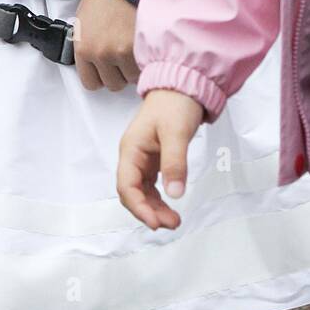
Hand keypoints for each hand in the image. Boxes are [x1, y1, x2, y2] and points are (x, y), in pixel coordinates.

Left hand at [71, 0, 138, 90]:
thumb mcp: (85, 20)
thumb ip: (88, 45)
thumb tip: (93, 62)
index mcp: (82, 47)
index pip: (90, 83)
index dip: (102, 76)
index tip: (108, 70)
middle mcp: (99, 53)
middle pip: (112, 84)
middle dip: (120, 73)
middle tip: (124, 58)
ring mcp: (120, 53)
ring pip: (131, 78)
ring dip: (134, 67)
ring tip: (135, 48)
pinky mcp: (139, 49)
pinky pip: (144, 68)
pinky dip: (146, 60)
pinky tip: (144, 47)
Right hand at [117, 90, 205, 229]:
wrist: (182, 85)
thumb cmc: (175, 104)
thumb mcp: (176, 134)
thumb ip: (175, 163)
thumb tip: (175, 194)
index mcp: (131, 149)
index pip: (127, 186)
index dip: (139, 207)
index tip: (155, 222)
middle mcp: (133, 156)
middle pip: (132, 192)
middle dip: (148, 211)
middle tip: (171, 224)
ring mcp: (142, 158)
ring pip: (142, 191)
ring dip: (155, 207)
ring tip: (175, 221)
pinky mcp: (154, 159)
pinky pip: (151, 184)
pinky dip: (159, 197)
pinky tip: (170, 205)